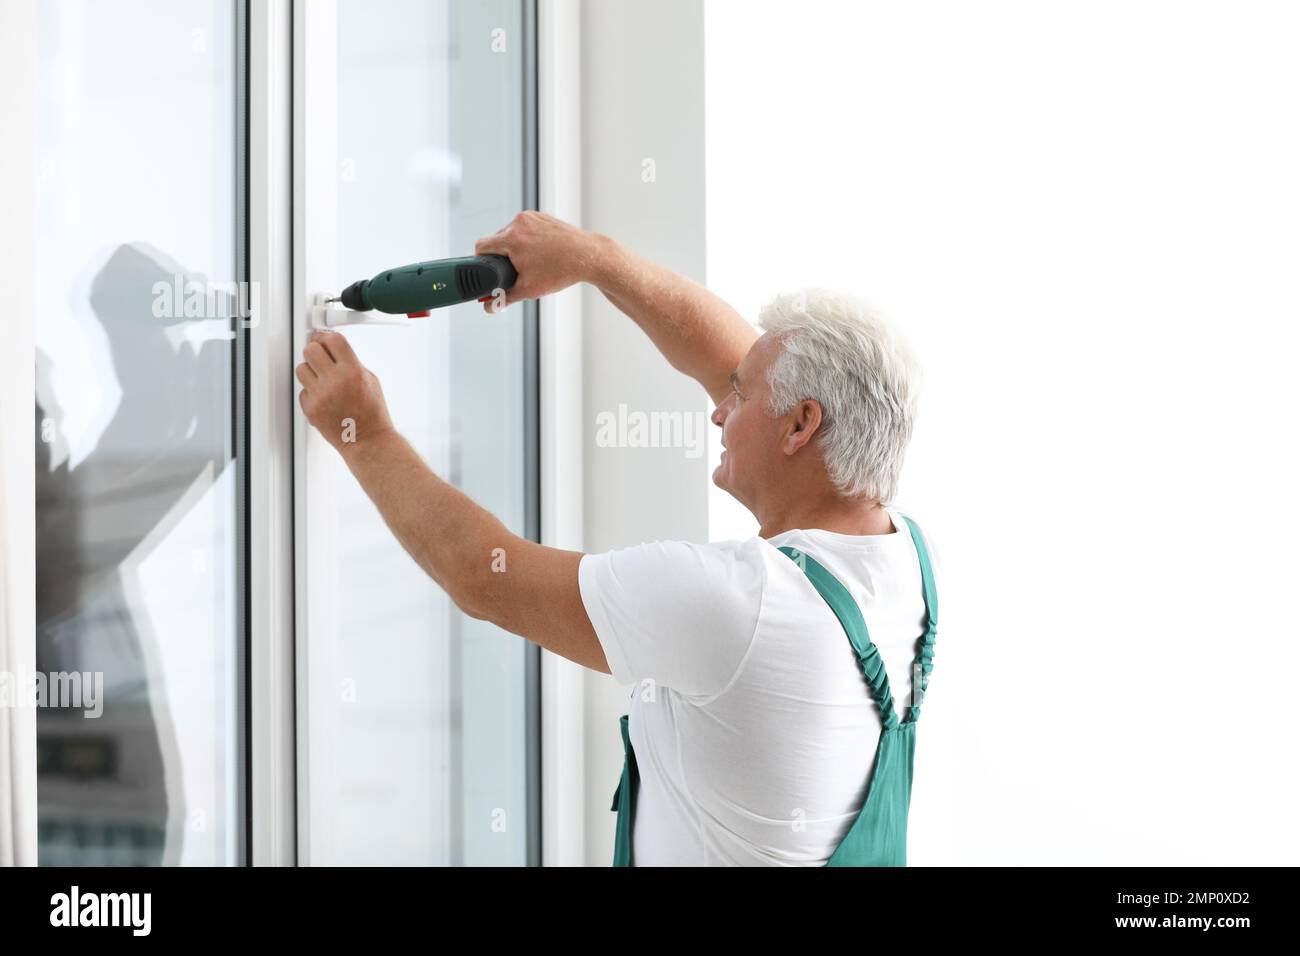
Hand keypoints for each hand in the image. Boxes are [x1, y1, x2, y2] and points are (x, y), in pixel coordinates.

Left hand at [295, 329, 394, 455]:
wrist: (367, 440)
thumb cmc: (372, 413)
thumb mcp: (370, 379)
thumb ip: (350, 362)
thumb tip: (332, 348)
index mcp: (353, 371)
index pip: (332, 340)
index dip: (326, 337)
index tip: (323, 339)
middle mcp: (335, 381)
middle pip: (311, 350)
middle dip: (315, 351)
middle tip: (320, 357)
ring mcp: (321, 395)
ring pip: (301, 368)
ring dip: (310, 371)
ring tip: (321, 380)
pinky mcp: (311, 408)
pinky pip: (302, 390)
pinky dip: (311, 392)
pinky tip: (324, 398)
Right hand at [474, 210, 608, 311]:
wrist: (588, 256)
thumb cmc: (562, 271)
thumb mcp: (529, 289)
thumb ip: (504, 298)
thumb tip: (489, 307)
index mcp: (512, 238)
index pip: (481, 247)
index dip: (482, 261)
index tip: (487, 269)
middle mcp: (519, 223)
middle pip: (496, 240)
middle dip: (501, 256)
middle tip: (515, 270)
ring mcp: (531, 217)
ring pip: (510, 233)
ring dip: (514, 246)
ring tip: (530, 261)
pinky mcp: (541, 216)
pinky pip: (525, 227)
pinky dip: (527, 239)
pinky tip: (538, 251)